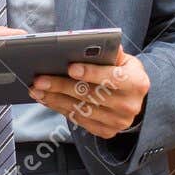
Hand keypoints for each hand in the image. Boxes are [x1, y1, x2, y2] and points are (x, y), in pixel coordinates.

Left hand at [29, 47, 148, 138]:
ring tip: (37, 89)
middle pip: (90, 95)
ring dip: (55, 99)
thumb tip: (92, 43)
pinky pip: (78, 120)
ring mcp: (117, 122)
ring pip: (80, 109)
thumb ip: (110, 51)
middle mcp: (129, 106)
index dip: (91, 73)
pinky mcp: (106, 131)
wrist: (134, 100)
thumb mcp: (124, 60)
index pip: (113, 78)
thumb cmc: (124, 74)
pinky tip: (46, 99)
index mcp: (137, 83)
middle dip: (62, 86)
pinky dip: (59, 108)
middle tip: (40, 79)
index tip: (70, 67)